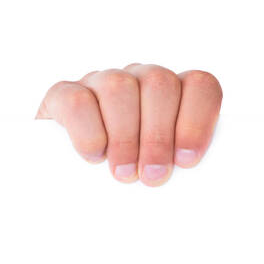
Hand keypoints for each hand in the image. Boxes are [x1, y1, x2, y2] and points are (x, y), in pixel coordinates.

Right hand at [35, 64, 222, 184]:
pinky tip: (94, 157)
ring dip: (125, 136)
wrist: (73, 184)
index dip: (198, 120)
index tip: (187, 161)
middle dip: (159, 136)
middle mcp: (140, 78)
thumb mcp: (168, 169)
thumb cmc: (137, 176)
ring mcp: (101, 81)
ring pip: (120, 87)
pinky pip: (77, 100)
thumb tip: (200, 185)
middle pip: (160, 83)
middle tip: (154, 176)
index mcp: (176, 92)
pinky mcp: (63, 94)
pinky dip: (88, 132)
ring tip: (125, 173)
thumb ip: (186, 166)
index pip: (200, 84)